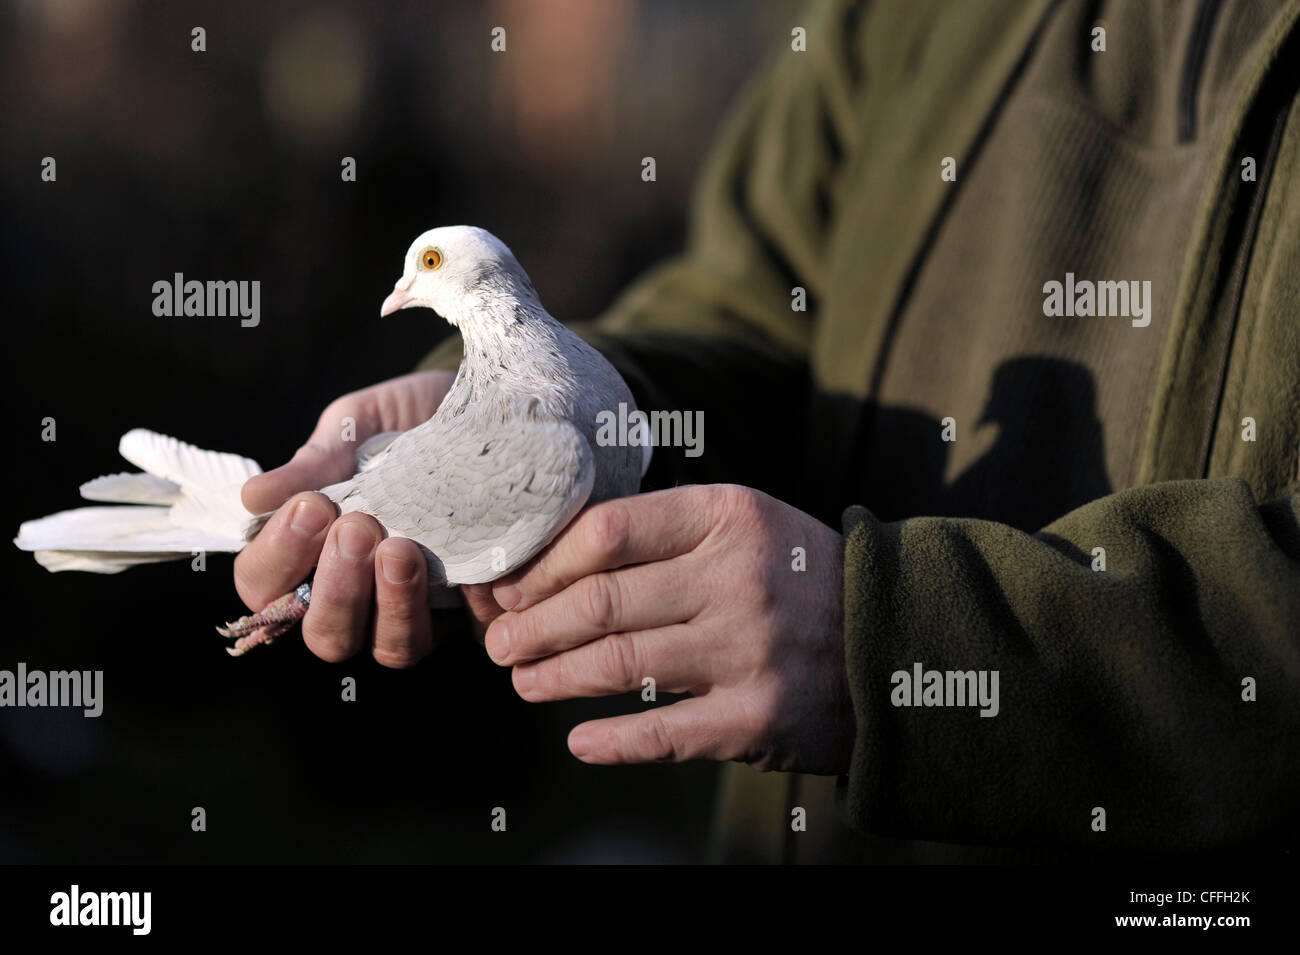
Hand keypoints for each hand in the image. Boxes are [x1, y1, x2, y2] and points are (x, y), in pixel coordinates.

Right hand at [234, 370, 455, 666]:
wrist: (487, 412)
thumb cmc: (406, 423)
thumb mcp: (358, 427)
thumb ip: (315, 462)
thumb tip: (253, 497)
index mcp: (309, 553)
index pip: (264, 584)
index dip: (278, 557)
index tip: (310, 506)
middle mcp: (355, 595)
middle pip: (324, 635)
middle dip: (335, 586)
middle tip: (356, 526)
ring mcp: (409, 611)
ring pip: (387, 649)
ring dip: (388, 605)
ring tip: (400, 548)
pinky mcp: (464, 615)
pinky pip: (445, 636)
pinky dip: (435, 606)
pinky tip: (438, 561)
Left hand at [478, 485, 853, 773]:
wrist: (892, 638)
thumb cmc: (793, 575)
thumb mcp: (742, 523)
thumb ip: (662, 530)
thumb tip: (552, 558)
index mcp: (727, 515)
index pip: (605, 532)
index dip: (543, 565)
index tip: (513, 589)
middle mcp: (737, 577)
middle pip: (600, 602)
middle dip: (533, 629)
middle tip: (500, 645)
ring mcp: (748, 650)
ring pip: (618, 665)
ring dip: (554, 679)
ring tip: (524, 683)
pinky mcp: (756, 718)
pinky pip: (661, 734)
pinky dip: (609, 741)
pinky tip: (578, 741)